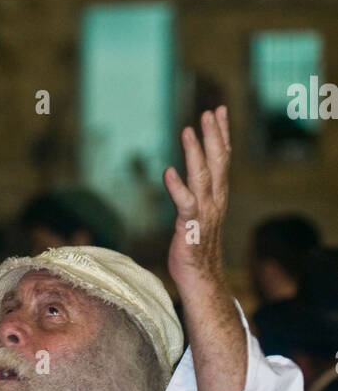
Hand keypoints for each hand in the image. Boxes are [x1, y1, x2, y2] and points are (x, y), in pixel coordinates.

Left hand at [163, 106, 230, 293]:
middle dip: (215, 135)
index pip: (223, 159)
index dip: (221, 135)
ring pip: (203, 177)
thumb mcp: (199, 214)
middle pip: (218, 162)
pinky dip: (177, 187)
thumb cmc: (196, 246)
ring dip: (196, 153)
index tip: (218, 111)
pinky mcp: (189, 228)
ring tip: (189, 130)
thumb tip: (189, 175)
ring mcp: (204, 214)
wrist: (202, 279)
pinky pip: (185, 204)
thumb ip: (197, 193)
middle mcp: (215, 201)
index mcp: (218, 196)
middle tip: (211, 111)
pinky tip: (168, 171)